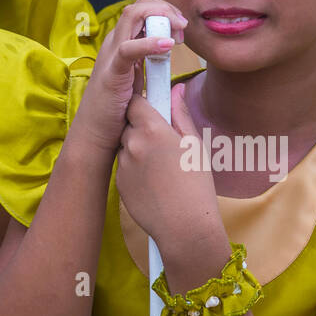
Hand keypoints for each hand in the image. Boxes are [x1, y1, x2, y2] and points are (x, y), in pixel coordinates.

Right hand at [74, 0, 187, 156]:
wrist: (95, 133)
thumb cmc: (116, 108)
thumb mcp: (136, 77)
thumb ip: (149, 61)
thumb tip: (169, 51)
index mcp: (121, 41)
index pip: (143, 8)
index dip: (166, 11)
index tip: (182, 31)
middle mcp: (114, 42)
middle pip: (139, 5)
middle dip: (166, 9)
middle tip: (183, 30)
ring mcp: (111, 54)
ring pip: (133, 15)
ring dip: (161, 18)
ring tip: (178, 36)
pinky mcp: (112, 72)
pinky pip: (128, 48)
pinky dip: (150, 43)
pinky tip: (168, 46)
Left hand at [117, 82, 221, 249]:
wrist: (184, 227)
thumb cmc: (197, 185)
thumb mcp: (195, 144)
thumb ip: (180, 114)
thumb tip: (176, 89)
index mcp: (152, 129)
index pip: (136, 102)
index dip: (144, 104)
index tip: (154, 110)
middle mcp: (132, 143)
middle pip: (128, 124)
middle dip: (141, 128)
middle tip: (163, 142)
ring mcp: (122, 165)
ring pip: (125, 146)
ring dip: (137, 148)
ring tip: (161, 167)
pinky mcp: (119, 183)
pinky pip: (124, 167)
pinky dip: (135, 169)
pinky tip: (154, 182)